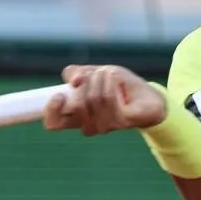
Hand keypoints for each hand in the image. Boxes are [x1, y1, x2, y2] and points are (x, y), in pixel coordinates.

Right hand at [43, 64, 166, 135]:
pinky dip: (113, 81)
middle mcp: (90, 125)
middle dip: (85, 81)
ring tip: (112, 75)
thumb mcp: (96, 74)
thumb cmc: (121, 87)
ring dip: (102, 78)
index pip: (53, 123)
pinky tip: (120, 81)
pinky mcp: (124, 121)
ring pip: (94, 97)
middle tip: (96, 74)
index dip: (51, 110)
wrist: (149, 95)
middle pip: (75, 105)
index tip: (59, 95)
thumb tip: (69, 77)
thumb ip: (78, 74)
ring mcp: (107, 125)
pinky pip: (110, 97)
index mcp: (78, 117)